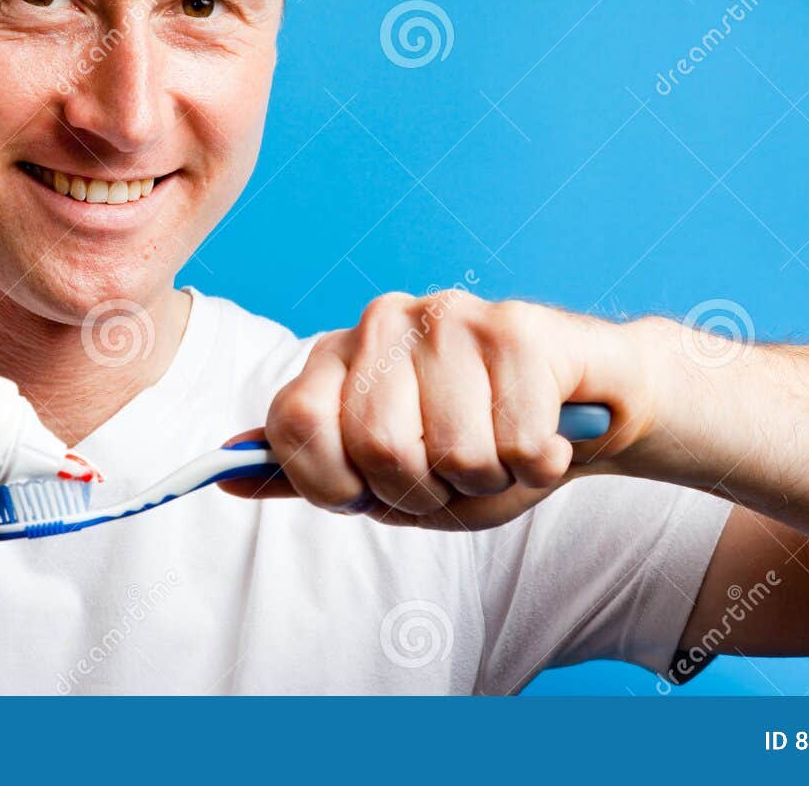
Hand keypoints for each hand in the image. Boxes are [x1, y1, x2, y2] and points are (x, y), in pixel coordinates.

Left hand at [220, 290, 659, 528]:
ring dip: (490, 481)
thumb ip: (309, 472)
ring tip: (502, 450)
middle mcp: (382, 322)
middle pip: (379, 450)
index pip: (293, 426)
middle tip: (455, 475)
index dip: (335, 485)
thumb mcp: (384, 474)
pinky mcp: (516, 326)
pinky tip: (544, 436)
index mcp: (338, 356)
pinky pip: (517, 443)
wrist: (584, 407)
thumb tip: (225, 473)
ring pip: (453, 454)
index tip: (371, 492)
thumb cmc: (478, 443)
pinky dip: (538, 465)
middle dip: (428, 493)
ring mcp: (448, 316)